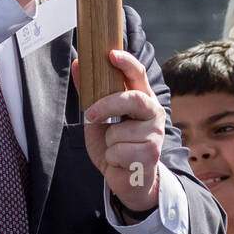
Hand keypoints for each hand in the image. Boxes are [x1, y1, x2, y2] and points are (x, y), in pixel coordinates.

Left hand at [71, 49, 164, 212]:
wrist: (127, 179)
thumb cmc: (115, 144)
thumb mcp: (99, 117)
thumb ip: (90, 92)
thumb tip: (77, 63)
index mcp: (141, 98)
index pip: (137, 74)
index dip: (126, 62)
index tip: (110, 54)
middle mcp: (153, 112)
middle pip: (131, 98)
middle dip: (106, 106)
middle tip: (90, 115)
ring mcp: (155, 133)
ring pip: (120, 130)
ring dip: (109, 142)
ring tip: (116, 147)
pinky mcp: (151, 154)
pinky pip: (120, 150)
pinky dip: (112, 157)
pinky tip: (121, 161)